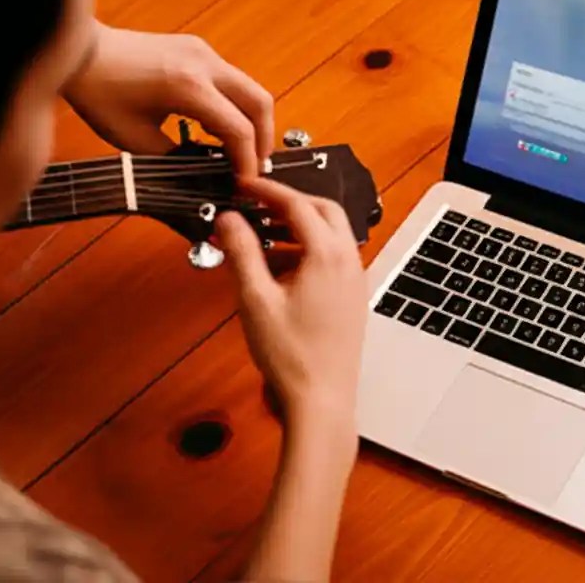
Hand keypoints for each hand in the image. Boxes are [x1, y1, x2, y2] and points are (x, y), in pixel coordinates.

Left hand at [63, 22, 273, 177]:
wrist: (81, 53)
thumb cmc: (100, 93)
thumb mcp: (137, 141)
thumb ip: (177, 160)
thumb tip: (203, 177)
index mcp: (189, 87)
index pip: (239, 129)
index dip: (247, 162)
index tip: (246, 184)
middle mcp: (203, 63)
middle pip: (259, 103)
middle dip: (263, 139)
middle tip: (254, 167)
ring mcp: (203, 51)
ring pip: (249, 89)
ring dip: (250, 121)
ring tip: (237, 152)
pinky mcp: (198, 49)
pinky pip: (231, 80)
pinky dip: (234, 105)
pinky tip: (217, 127)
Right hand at [215, 178, 367, 424]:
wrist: (322, 400)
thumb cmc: (291, 356)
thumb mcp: (255, 299)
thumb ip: (241, 252)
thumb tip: (230, 218)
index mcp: (328, 255)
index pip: (297, 204)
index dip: (267, 190)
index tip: (244, 185)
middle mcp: (349, 262)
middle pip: (323, 211)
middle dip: (289, 203)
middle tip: (256, 205)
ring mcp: (355, 280)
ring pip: (330, 235)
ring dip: (298, 228)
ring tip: (260, 239)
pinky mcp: (352, 298)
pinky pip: (333, 259)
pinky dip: (307, 251)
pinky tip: (278, 272)